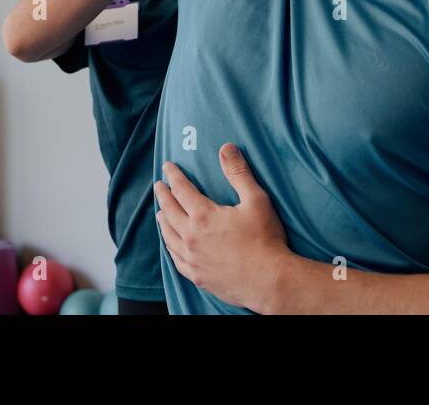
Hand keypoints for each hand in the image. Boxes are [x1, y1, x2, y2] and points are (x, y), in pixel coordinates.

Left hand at [154, 144, 290, 312]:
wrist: (269, 280)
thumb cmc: (265, 239)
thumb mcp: (256, 200)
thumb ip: (238, 173)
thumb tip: (226, 147)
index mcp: (203, 216)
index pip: (181, 189)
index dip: (173, 176)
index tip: (167, 167)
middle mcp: (191, 237)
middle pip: (170, 211)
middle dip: (163, 196)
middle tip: (159, 186)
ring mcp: (192, 259)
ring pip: (169, 236)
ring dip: (163, 221)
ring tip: (160, 213)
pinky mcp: (197, 276)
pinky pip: (175, 259)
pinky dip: (170, 247)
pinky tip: (171, 245)